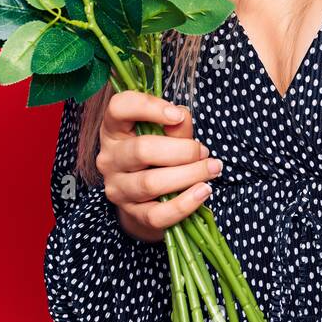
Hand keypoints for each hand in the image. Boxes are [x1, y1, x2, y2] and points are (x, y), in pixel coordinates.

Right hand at [95, 91, 222, 243]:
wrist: (148, 199)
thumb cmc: (159, 156)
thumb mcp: (166, 134)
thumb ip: (175, 124)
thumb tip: (182, 117)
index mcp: (114, 130)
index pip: (119, 108)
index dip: (148, 107)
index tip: (177, 115)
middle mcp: (109, 158)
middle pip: (141, 150)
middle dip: (182, 150)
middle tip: (204, 152)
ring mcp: (118, 188)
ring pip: (151, 183)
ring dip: (189, 175)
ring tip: (211, 169)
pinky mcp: (132, 214)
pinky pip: (158, 214)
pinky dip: (185, 203)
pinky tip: (203, 191)